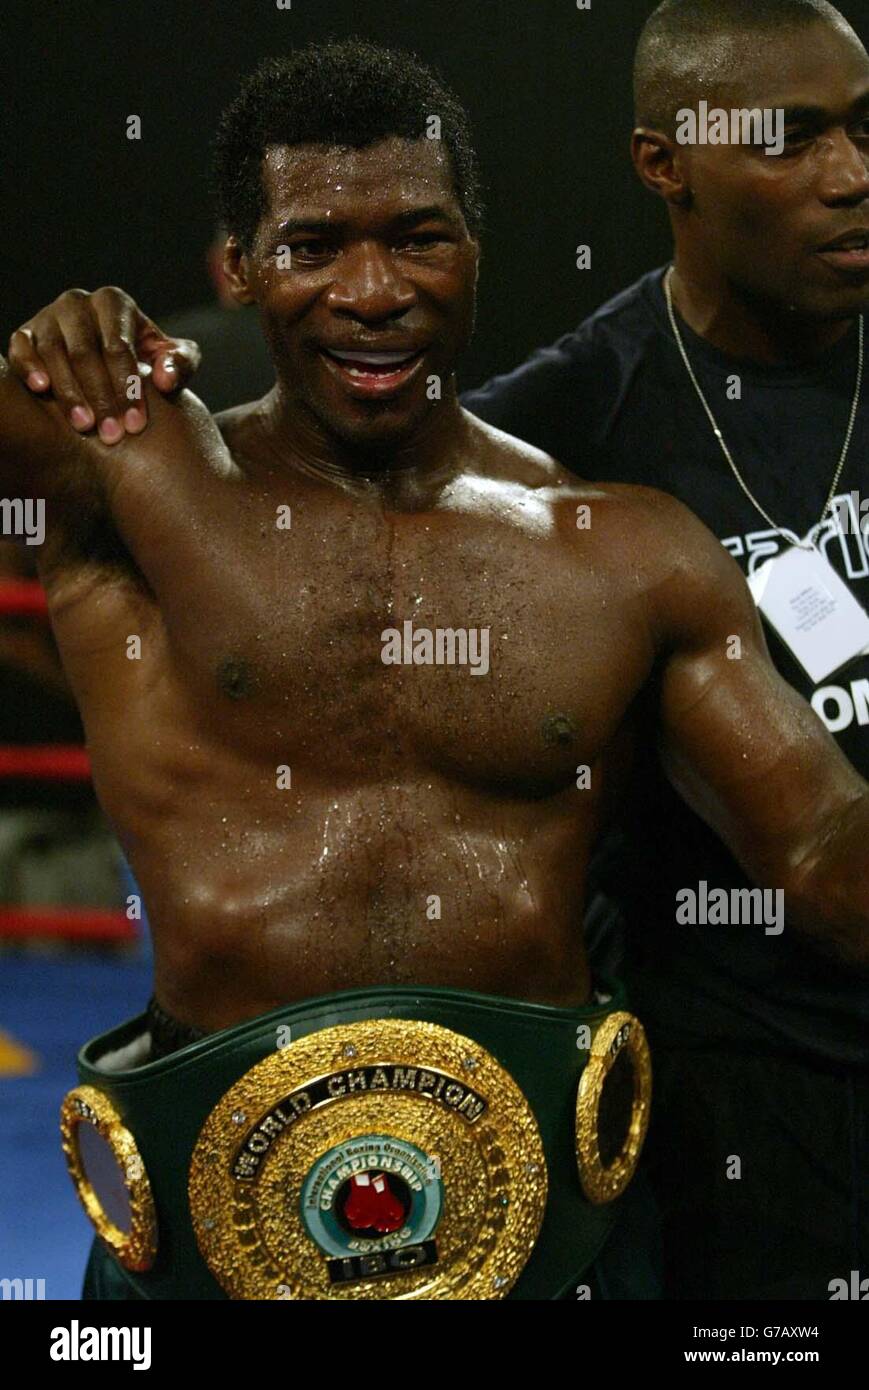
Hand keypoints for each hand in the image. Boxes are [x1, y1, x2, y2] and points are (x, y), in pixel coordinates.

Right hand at [7, 287, 200, 443]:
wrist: (110, 357)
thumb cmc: (147, 359)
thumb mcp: (172, 358)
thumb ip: (179, 364)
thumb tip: (164, 380)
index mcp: (114, 303)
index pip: (119, 347)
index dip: (127, 387)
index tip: (136, 424)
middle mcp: (78, 303)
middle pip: (85, 352)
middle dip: (100, 396)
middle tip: (112, 434)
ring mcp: (48, 316)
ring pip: (53, 352)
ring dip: (68, 392)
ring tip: (84, 426)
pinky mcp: (25, 333)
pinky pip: (20, 348)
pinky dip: (28, 366)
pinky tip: (40, 389)